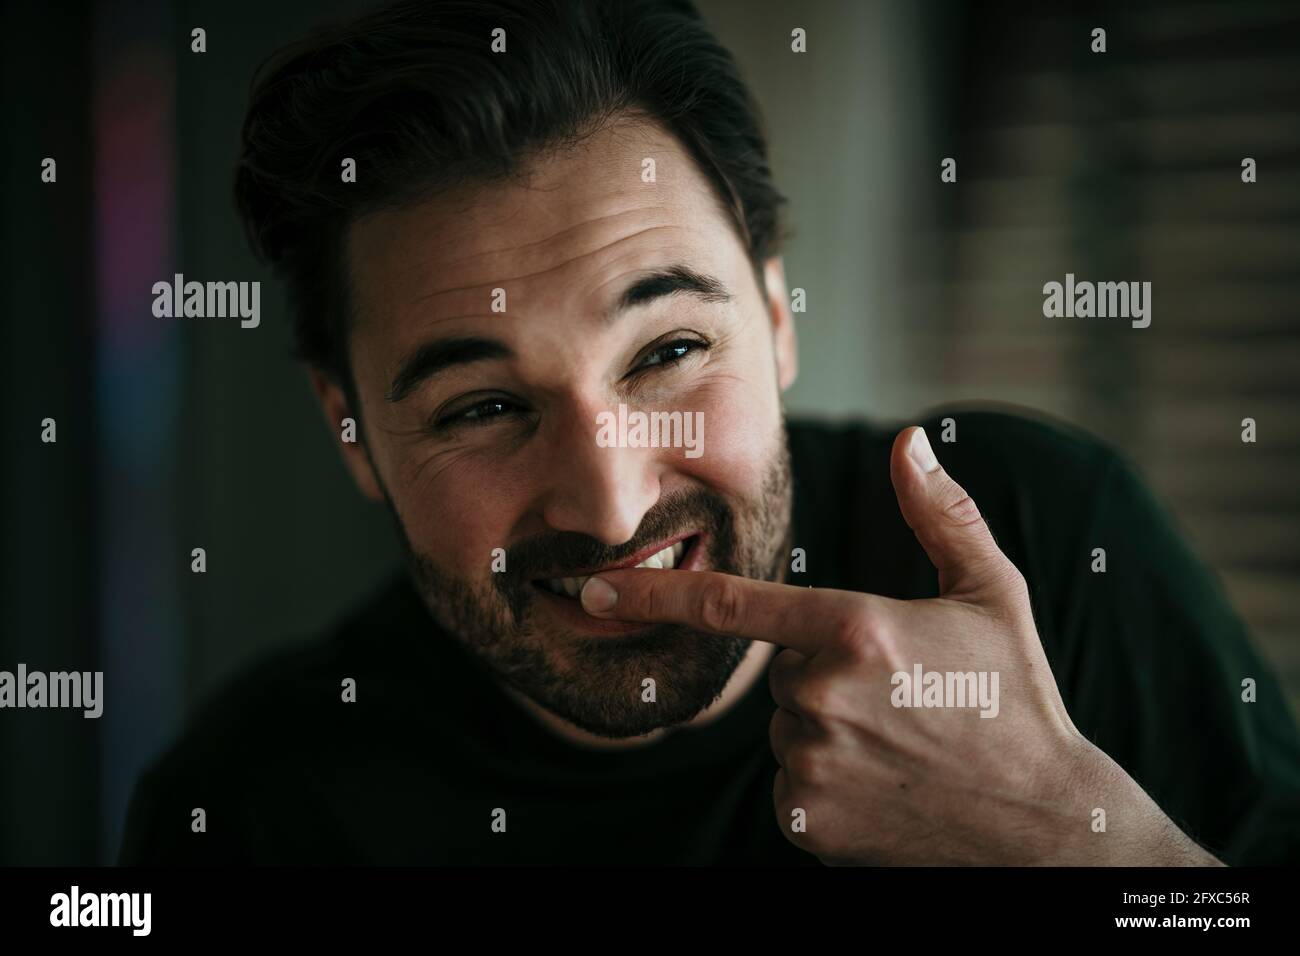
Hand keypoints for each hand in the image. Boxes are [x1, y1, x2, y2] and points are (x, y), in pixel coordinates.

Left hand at [580, 426, 1220, 864]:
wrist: (1044, 827)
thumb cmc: (1016, 700)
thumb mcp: (991, 595)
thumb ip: (940, 514)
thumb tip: (911, 441)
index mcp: (856, 631)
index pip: (729, 605)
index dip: (652, 593)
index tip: (596, 585)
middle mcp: (821, 698)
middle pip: (780, 672)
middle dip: (822, 675)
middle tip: (898, 697)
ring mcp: (810, 766)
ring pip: (787, 729)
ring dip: (827, 730)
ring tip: (900, 744)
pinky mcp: (806, 821)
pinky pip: (791, 784)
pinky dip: (825, 781)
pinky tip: (885, 783)